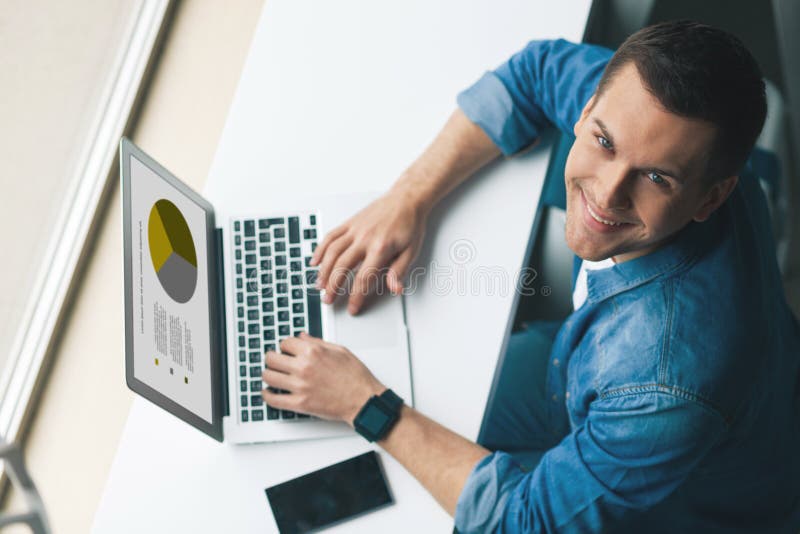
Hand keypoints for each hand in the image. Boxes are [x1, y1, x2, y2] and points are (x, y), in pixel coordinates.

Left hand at [261, 332, 385, 424]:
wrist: (363, 400)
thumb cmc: (356, 377)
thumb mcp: (340, 350)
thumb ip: (318, 342)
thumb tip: (302, 337)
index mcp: (313, 351)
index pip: (285, 343)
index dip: (285, 346)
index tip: (286, 350)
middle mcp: (303, 367)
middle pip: (272, 359)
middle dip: (272, 358)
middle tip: (275, 360)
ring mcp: (300, 386)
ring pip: (269, 377)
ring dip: (268, 374)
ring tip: (271, 374)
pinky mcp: (300, 404)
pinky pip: (274, 400)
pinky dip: (267, 395)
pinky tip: (268, 392)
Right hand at [310, 184, 428, 313]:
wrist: (406, 199)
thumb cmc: (409, 224)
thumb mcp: (411, 251)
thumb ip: (399, 271)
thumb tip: (394, 288)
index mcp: (381, 248)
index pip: (364, 278)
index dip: (356, 296)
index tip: (353, 307)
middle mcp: (364, 238)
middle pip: (342, 266)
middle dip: (333, 286)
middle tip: (328, 300)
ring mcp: (355, 229)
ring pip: (332, 251)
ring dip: (323, 270)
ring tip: (320, 285)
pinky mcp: (350, 223)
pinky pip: (330, 236)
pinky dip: (320, 249)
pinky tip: (315, 261)